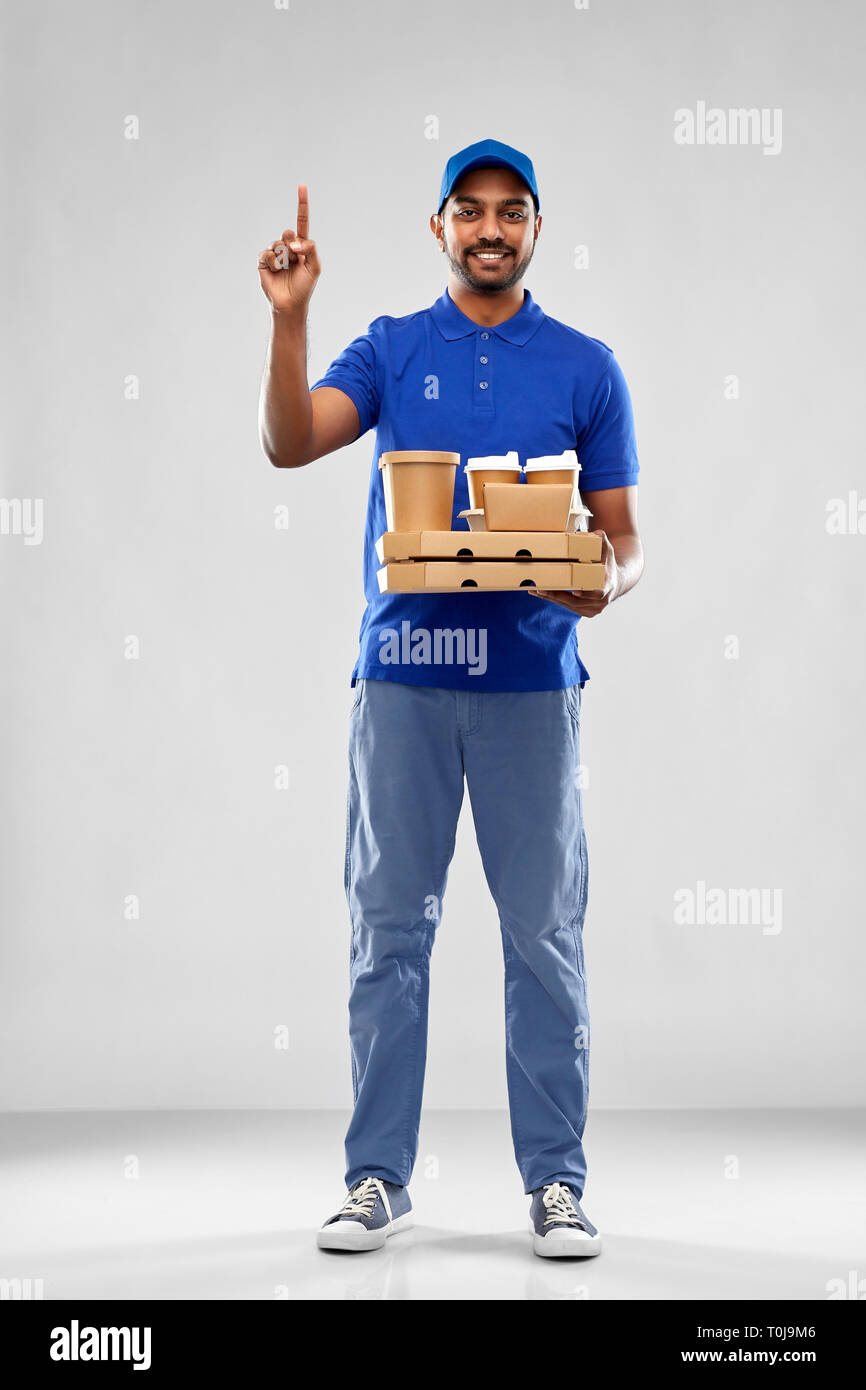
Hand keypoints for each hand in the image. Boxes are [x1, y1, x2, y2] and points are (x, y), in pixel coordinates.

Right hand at [257, 183, 320, 316]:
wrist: (291, 303)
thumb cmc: (304, 286)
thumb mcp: (315, 266)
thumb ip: (310, 248)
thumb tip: (294, 242)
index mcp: (301, 245)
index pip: (302, 221)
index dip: (302, 204)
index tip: (302, 186)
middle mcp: (287, 246)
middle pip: (288, 232)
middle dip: (293, 246)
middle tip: (295, 261)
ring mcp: (275, 253)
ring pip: (278, 243)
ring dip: (284, 258)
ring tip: (286, 269)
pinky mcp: (264, 261)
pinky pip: (268, 253)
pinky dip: (274, 263)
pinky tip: (276, 271)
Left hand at [528, 530, 618, 615]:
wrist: (617, 582)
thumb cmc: (608, 564)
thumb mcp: (607, 550)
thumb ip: (601, 541)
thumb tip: (596, 533)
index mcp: (607, 587)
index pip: (596, 592)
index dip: (585, 593)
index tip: (575, 591)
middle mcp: (600, 601)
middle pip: (577, 601)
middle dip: (558, 595)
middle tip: (541, 588)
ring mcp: (593, 608)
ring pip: (570, 605)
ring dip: (552, 598)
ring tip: (536, 590)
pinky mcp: (586, 612)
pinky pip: (568, 607)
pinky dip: (555, 600)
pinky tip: (542, 594)